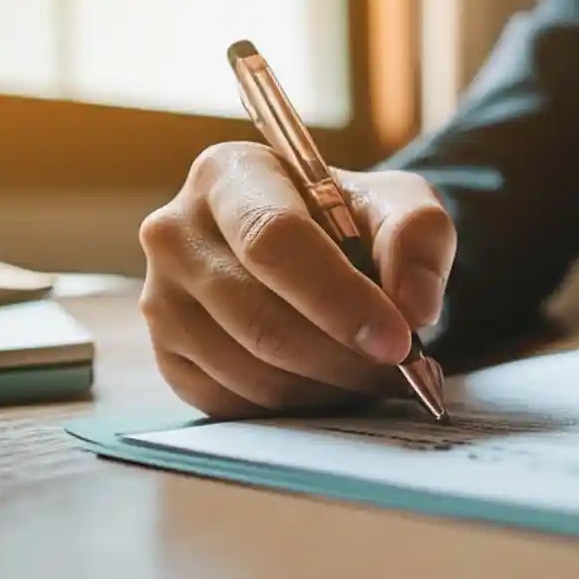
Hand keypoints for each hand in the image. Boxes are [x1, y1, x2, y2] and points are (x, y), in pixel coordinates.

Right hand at [139, 142, 456, 417]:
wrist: (321, 248)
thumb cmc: (354, 220)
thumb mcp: (400, 205)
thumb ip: (418, 238)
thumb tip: (414, 306)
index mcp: (230, 173)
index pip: (274, 240)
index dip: (339, 298)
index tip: (397, 340)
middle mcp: (176, 231)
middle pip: (260, 315)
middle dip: (343, 354)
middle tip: (401, 369)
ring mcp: (161, 298)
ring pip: (250, 368)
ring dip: (328, 385)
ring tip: (376, 374)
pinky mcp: (167, 355)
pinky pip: (234, 403)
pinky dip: (296, 406)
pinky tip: (333, 384)